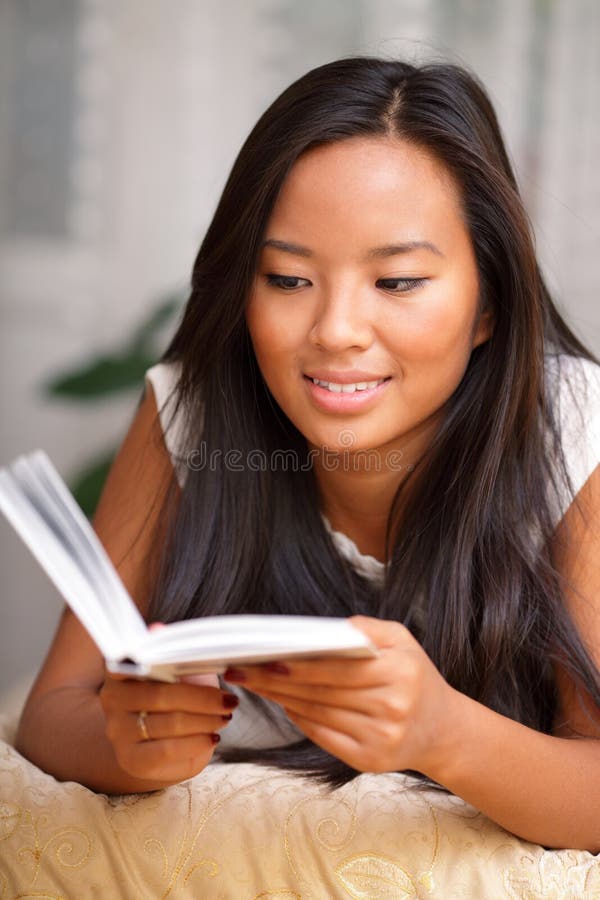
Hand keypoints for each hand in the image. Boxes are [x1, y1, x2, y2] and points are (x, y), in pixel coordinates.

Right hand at [99, 654, 238, 784]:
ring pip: (169, 723)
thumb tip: (157, 628)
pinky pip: (167, 751)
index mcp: (121, 669)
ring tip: (226, 717)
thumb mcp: (179, 670)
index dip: (166, 661)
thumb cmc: (178, 697)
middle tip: (230, 701)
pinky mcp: (131, 759)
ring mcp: (118, 731)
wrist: (174, 743)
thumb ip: (169, 650)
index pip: (136, 660)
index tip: (201, 664)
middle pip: (162, 696)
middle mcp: (112, 698)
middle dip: (203, 699)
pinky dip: (195, 743)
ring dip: (205, 721)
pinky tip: (213, 737)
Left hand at [222, 614, 456, 777]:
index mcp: (399, 671)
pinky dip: (300, 720)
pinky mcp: (369, 761)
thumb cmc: (413, 675)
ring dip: (281, 700)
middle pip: (322, 692)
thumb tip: (322, 631)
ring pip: (318, 714)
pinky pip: (324, 736)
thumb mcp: (401, 640)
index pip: (338, 668)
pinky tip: (283, 705)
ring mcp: (381, 738)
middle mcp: (393, 707)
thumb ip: (365, 628)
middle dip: (277, 682)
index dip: (299, 665)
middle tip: (243, 670)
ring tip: (255, 684)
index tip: (265, 658)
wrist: (441, 729)